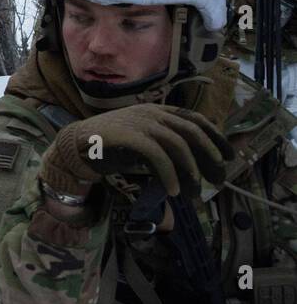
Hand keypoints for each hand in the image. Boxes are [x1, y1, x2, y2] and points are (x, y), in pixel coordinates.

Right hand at [39, 103, 233, 198]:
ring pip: (178, 144)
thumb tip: (192, 169)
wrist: (74, 146)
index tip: (229, 156)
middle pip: (191, 131)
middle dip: (209, 157)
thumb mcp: (143, 144)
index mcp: (156, 111)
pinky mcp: (128, 135)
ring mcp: (139, 122)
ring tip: (193, 192)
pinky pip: (157, 155)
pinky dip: (168, 174)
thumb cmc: (109, 147)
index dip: (216, 137)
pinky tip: (172, 191)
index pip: (195, 119)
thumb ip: (164, 148)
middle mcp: (151, 113)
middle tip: (217, 180)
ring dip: (190, 170)